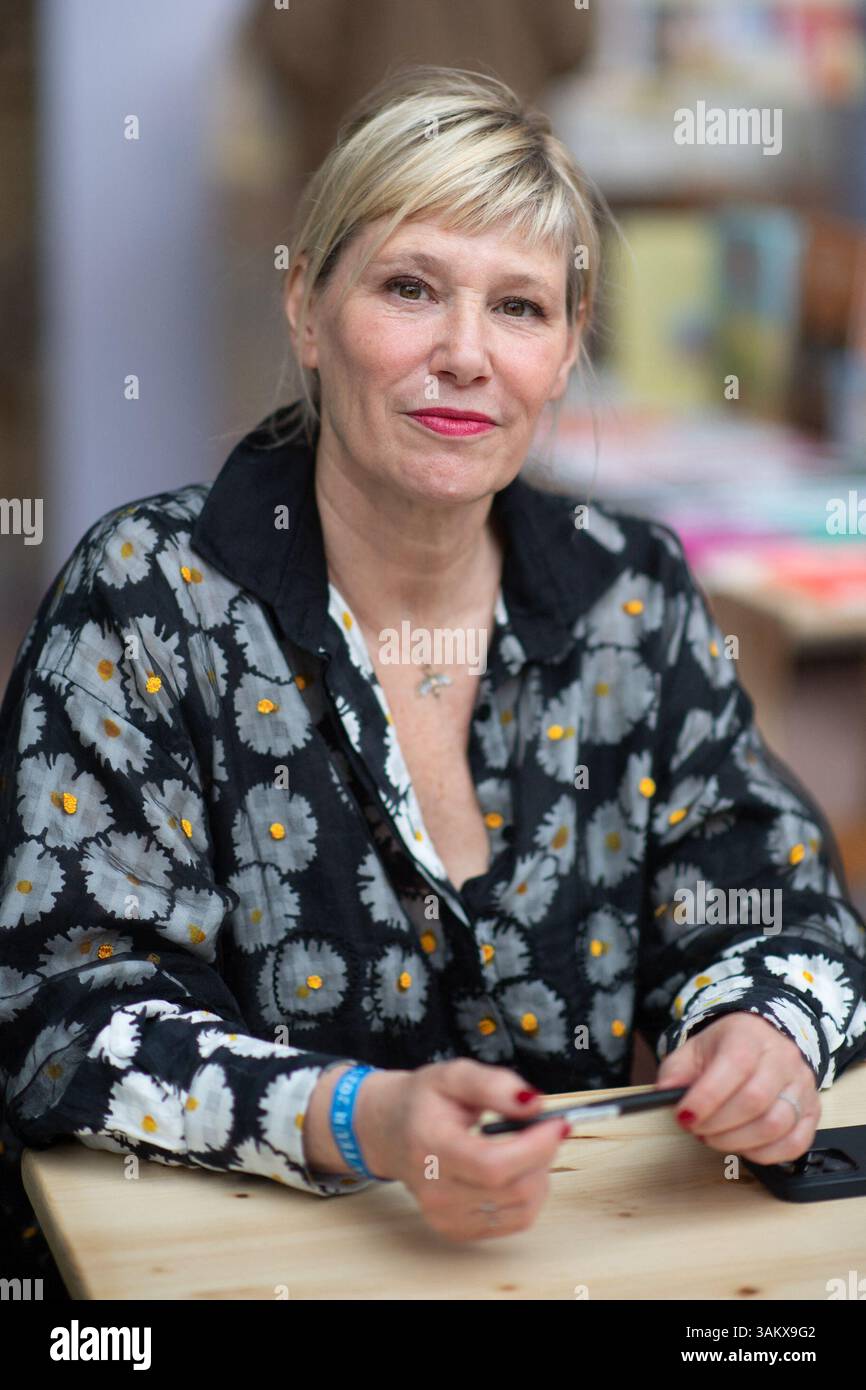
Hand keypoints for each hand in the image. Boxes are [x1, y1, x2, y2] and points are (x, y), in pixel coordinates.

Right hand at [354, 1058, 568, 1241]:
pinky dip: (529, 1194)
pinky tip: (515, 1170)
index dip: (535, 1148)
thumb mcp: (453, 1075)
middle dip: (543, 1156)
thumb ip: (494, 1085)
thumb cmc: (422, 1102)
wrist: (390, 1132)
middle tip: (543, 1128)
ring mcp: (447, 1217)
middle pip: (514, 1190)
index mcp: (432, 1148)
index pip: (493, 1166)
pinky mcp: (459, 1230)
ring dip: (539, 1175)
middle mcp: (436, 1192)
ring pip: (523, 1209)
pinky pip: (516, 1221)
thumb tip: (533, 1104)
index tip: (556, 1124)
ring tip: (526, 1146)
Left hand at [655, 1012, 820, 1162]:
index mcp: (749, 1036)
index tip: (684, 1116)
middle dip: (718, 1124)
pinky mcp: (812, 1111)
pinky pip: (795, 1143)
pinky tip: (744, 1146)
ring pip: (776, 1124)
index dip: (706, 1098)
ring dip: (738, 1142)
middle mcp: (782, 1058)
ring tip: (716, 1137)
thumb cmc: (726, 1049)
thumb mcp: (693, 1051)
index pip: (734, 1067)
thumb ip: (675, 1072)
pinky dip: (765, 1154)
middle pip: (755, 1100)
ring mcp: (802, 1085)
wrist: (763, 1040)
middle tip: (697, 1129)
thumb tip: (665, 1095)